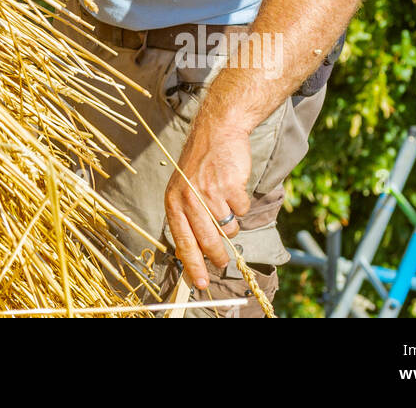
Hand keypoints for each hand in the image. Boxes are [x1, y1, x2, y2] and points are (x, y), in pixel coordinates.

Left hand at [163, 117, 252, 289]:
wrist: (216, 132)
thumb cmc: (200, 164)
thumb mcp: (182, 190)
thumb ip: (185, 219)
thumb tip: (188, 255)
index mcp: (174, 202)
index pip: (183, 242)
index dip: (192, 265)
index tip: (200, 284)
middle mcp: (189, 199)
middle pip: (208, 242)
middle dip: (217, 256)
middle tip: (222, 261)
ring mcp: (210, 193)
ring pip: (228, 229)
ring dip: (231, 224)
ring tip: (224, 204)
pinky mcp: (230, 187)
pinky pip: (241, 211)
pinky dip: (240, 204)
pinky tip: (233, 187)